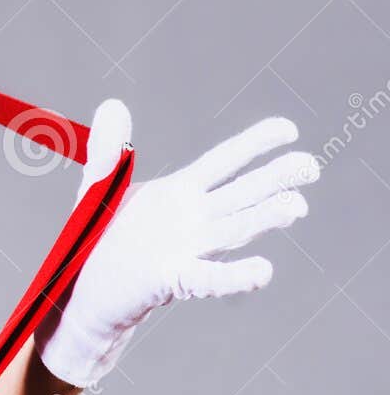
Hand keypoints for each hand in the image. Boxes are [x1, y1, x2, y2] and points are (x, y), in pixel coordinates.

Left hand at [34, 100, 318, 387]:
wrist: (83, 291)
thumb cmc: (98, 238)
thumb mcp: (99, 186)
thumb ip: (108, 149)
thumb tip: (114, 103)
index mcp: (179, 193)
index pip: (224, 162)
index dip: (255, 144)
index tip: (289, 129)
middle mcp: (191, 219)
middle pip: (240, 194)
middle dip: (275, 179)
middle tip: (310, 166)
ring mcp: (185, 249)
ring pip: (232, 231)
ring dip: (263, 220)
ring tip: (295, 206)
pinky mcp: (170, 279)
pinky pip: (208, 278)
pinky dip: (234, 275)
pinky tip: (262, 271)